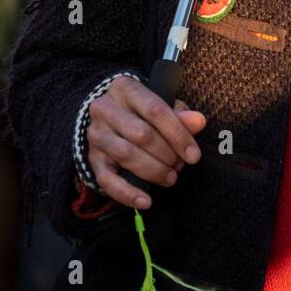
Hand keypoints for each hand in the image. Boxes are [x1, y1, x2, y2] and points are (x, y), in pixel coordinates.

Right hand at [86, 78, 206, 208]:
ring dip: (153, 171)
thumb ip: (181, 114)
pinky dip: (128, 194)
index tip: (194, 155)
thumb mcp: (161, 105)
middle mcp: (105, 109)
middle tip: (180, 166)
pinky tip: (146, 201)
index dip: (178, 134)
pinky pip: (107, 180)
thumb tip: (199, 122)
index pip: (155, 109)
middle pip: (140, 134)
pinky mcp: (92, 159)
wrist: (108, 117)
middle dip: (166, 154)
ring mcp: (96, 134)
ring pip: (126, 155)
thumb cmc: (142, 110)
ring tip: (170, 178)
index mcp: (125, 88)